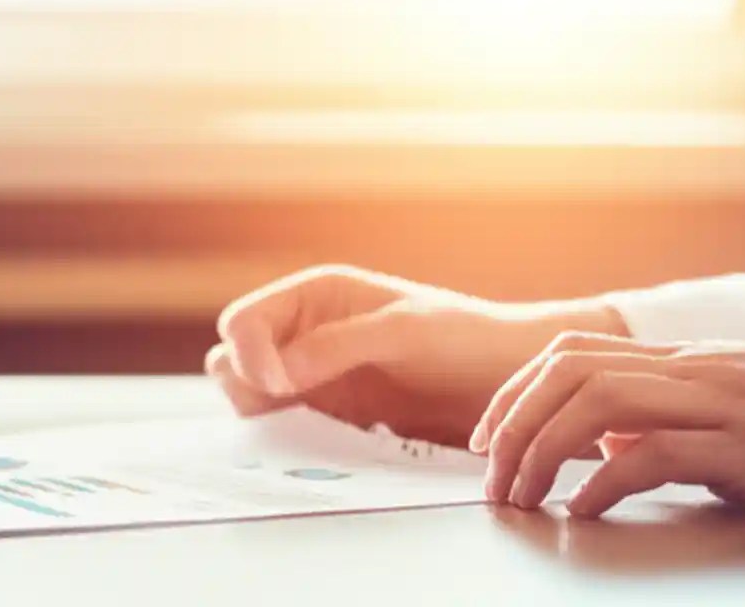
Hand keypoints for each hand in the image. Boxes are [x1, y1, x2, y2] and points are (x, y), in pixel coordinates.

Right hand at [206, 265, 625, 445]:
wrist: (510, 378)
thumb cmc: (466, 338)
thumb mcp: (404, 331)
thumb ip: (338, 345)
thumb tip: (278, 370)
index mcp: (316, 295)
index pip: (243, 321)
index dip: (252, 354)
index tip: (286, 386)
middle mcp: (306, 332)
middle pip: (234, 362)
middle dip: (250, 387)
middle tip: (294, 407)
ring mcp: (316, 376)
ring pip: (254, 400)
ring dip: (267, 418)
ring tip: (312, 430)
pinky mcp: (333, 415)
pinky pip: (288, 430)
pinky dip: (291, 442)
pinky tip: (323, 448)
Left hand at [473, 332, 744, 518]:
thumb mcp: (735, 414)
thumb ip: (667, 421)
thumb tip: (605, 446)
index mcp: (687, 362)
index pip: (575, 353)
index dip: (517, 390)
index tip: (489, 436)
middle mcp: (695, 371)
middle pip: (570, 369)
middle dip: (513, 418)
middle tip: (491, 473)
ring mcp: (722, 403)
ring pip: (599, 401)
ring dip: (541, 449)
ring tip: (520, 495)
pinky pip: (657, 454)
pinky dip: (604, 482)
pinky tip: (583, 510)